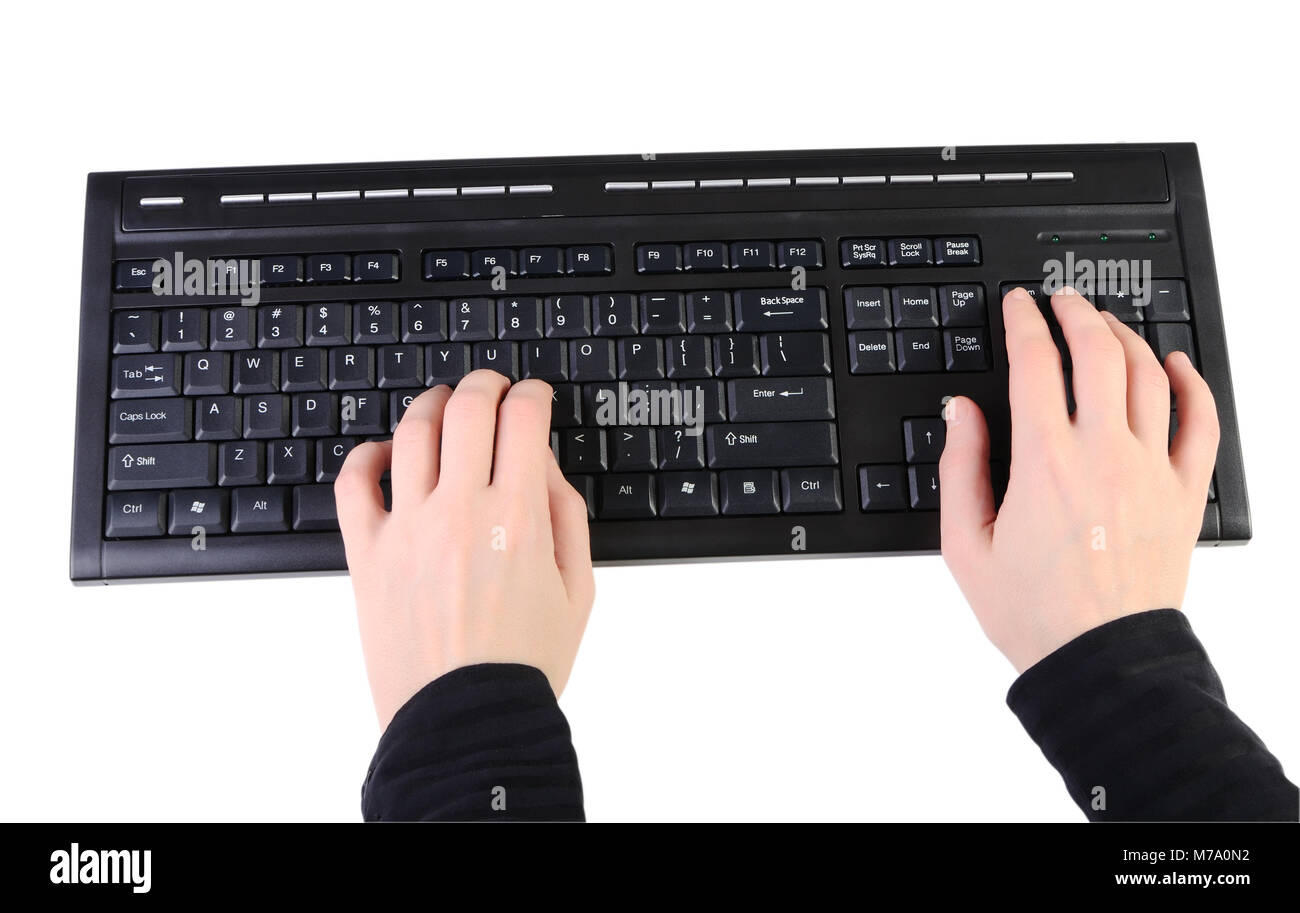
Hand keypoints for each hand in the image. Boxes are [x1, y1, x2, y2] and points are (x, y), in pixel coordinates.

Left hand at [335, 371, 594, 729]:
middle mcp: (459, 511)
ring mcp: (407, 529)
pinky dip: (366, 454)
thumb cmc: (522, 664)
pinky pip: (353, 483)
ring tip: (441, 406)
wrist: (467, 721)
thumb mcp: (578, 589)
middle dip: (485, 384)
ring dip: (431, 405)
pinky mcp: (367, 554)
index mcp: (517, 516)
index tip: (533, 396)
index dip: (532, 393)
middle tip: (492, 387)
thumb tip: (543, 464)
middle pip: (466, 409)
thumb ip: (565, 515)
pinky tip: (384, 452)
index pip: (522, 418)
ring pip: (411, 432)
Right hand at [939, 288, 1218, 671]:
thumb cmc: (1033, 612)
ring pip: (1149, 374)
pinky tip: (1176, 364)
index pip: (1035, 363)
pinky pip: (1201, 421)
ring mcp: (1150, 470)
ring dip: (1125, 336)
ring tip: (1105, 323)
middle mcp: (1102, 455)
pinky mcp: (1183, 494)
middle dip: (1076, 313)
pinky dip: (1192, 382)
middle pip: (1098, 352)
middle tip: (1061, 300)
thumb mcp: (964, 544)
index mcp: (1043, 463)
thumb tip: (959, 412)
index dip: (1023, 322)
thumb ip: (959, 468)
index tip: (1017, 305)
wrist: (1099, 659)